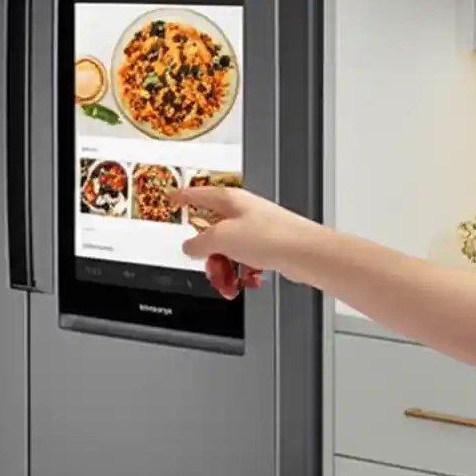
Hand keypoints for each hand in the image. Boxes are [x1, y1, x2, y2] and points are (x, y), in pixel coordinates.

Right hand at [169, 187, 316, 298]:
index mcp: (230, 200)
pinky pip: (242, 262)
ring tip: (227, 280)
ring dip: (223, 268)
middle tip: (208, 265)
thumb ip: (198, 243)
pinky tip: (244, 281)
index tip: (171, 199)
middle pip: (211, 232)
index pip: (198, 195)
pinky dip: (240, 273)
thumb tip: (190, 247)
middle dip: (207, 254)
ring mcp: (255, 230)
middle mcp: (243, 212)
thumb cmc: (271, 236)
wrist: (304, 253)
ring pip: (226, 251)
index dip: (182, 197)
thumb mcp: (221, 239)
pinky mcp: (267, 247)